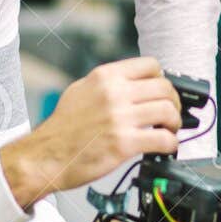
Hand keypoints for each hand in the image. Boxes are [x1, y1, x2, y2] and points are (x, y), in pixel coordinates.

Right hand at [0, 57, 179, 207]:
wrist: (45, 156)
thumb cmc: (61, 128)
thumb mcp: (81, 91)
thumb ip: (108, 84)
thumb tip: (134, 84)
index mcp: (105, 77)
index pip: (150, 65)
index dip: (162, 79)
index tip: (162, 91)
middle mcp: (114, 94)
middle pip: (164, 88)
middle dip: (174, 102)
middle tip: (171, 113)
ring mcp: (120, 118)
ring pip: (168, 111)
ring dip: (175, 123)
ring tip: (169, 130)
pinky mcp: (124, 143)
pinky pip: (163, 139)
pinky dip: (171, 144)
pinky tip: (165, 147)